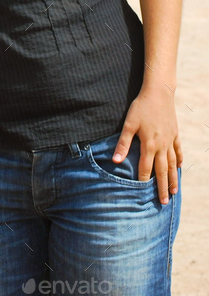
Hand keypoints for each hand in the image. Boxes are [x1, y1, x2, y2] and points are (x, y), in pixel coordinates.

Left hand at [113, 89, 182, 204]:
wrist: (158, 93)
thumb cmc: (141, 107)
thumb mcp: (128, 124)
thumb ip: (123, 144)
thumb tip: (116, 161)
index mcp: (149, 145)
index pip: (146, 168)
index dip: (144, 181)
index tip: (142, 194)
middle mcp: (162, 146)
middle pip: (162, 170)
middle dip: (163, 187)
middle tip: (163, 202)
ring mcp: (170, 140)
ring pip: (173, 163)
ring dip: (173, 178)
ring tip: (174, 192)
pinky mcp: (175, 133)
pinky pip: (178, 150)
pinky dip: (179, 160)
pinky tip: (180, 167)